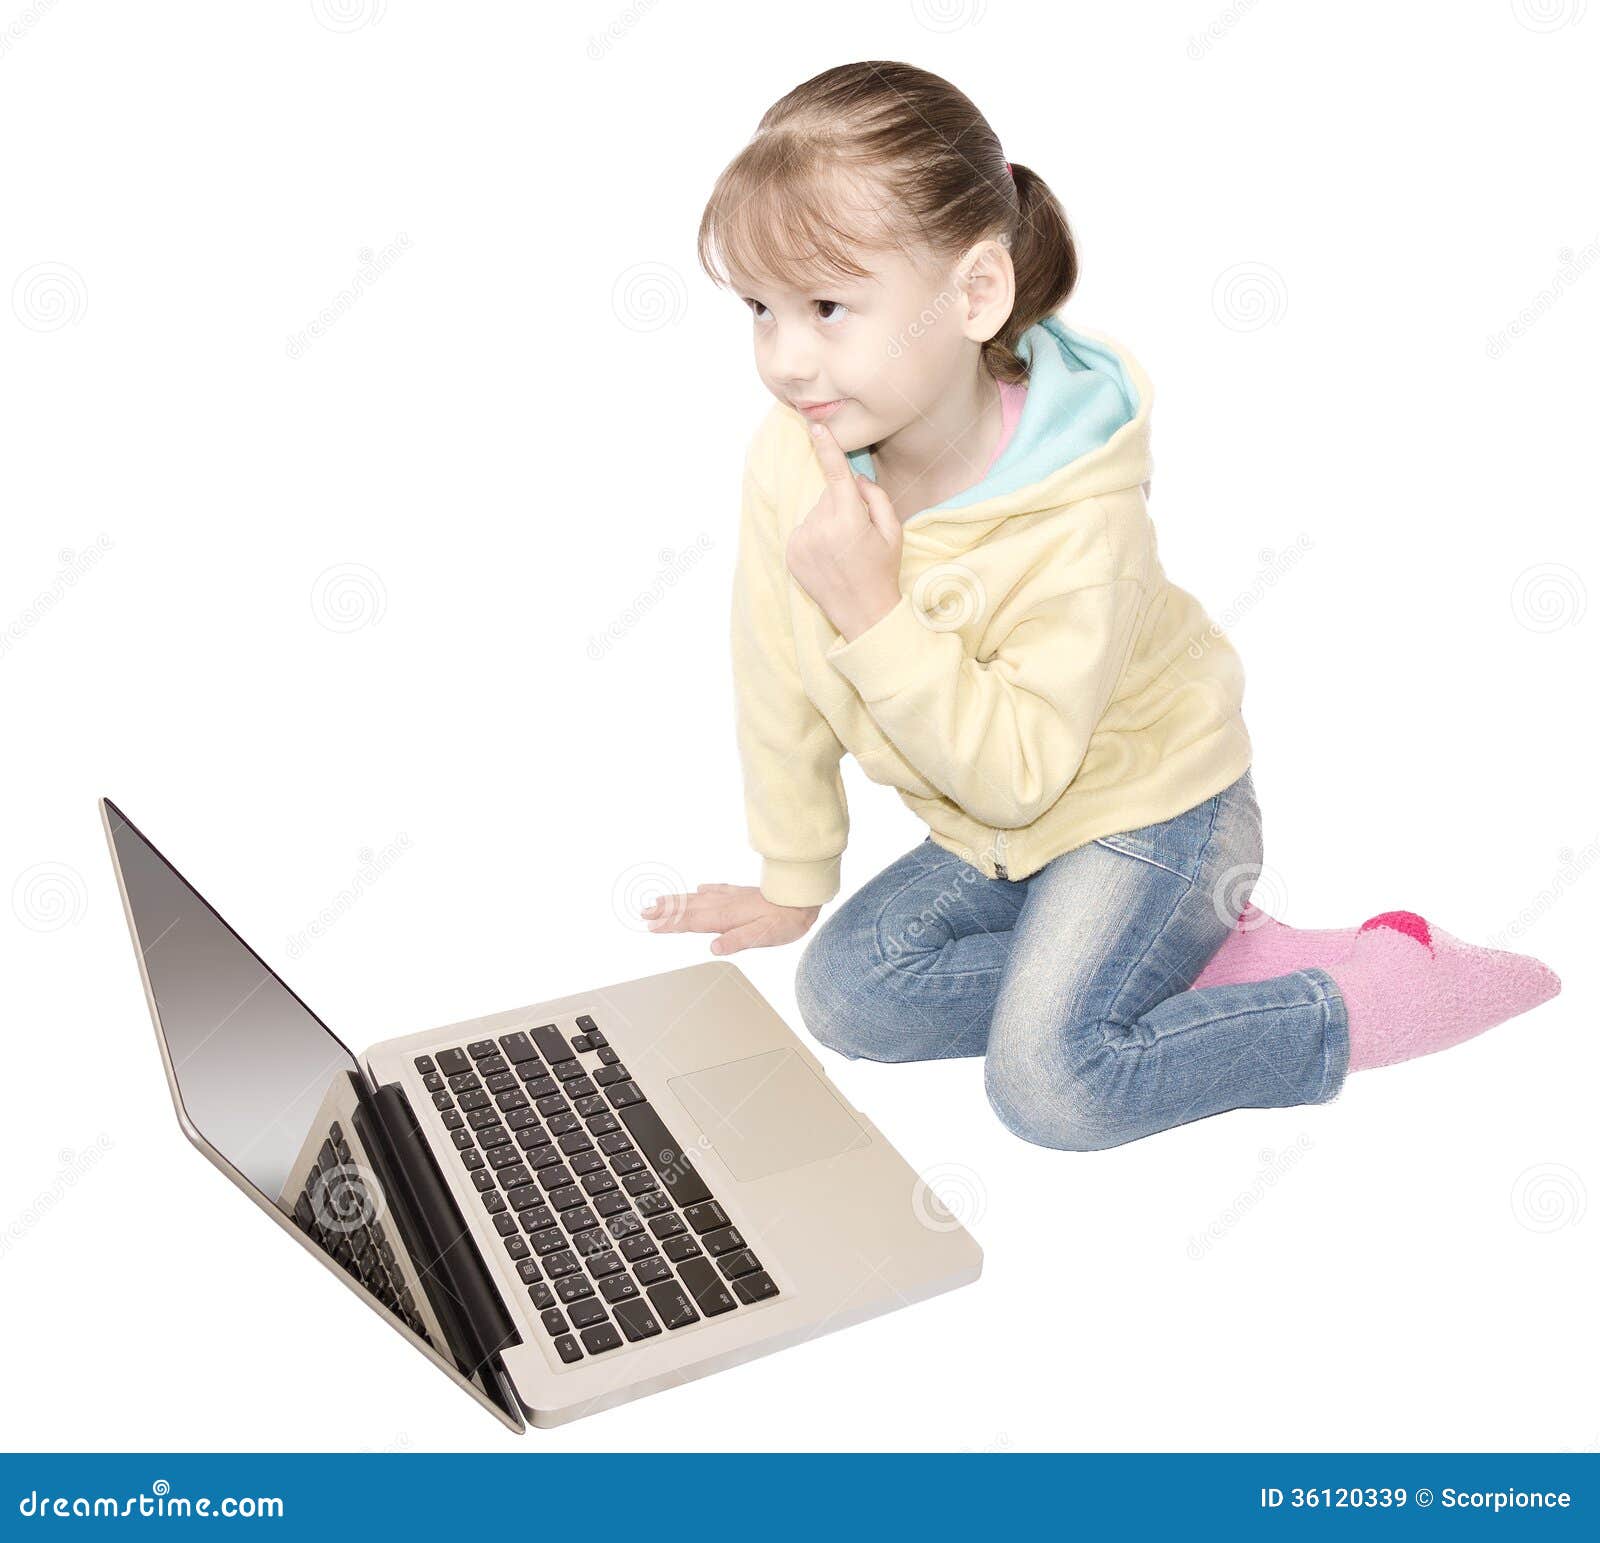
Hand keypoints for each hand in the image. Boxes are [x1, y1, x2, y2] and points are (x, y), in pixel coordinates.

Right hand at [640, 883, 819, 954]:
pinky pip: (716, 890)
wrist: (802, 896)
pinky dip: (703, 890)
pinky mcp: (742, 893)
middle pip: (688, 907)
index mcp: (726, 916)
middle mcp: (725, 903)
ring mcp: (732, 896)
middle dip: (665, 910)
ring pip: (698, 897)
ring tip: (659, 901)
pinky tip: (699, 888)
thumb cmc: (786, 920)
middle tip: (643, 912)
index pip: (692, 921)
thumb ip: (738, 941)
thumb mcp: (764, 936)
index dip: (670, 924)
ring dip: (677, 900)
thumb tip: (714, 948)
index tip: (650, 925)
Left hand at [785, 419, 902, 641]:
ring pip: (816, 513)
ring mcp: (802, 541)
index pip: (835, 474)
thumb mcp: (893, 531)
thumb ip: (876, 497)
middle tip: (858, 535)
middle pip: (829, 495)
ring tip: (843, 551)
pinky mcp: (791, 553)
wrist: (862, 613)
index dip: (827, 448)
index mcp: (848, 519)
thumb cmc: (882, 570)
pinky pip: (804, 529)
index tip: (815, 426)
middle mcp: (820, 528)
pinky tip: (828, 558)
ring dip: (828, 522)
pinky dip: (815, 537)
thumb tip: (855, 478)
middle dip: (843, 505)